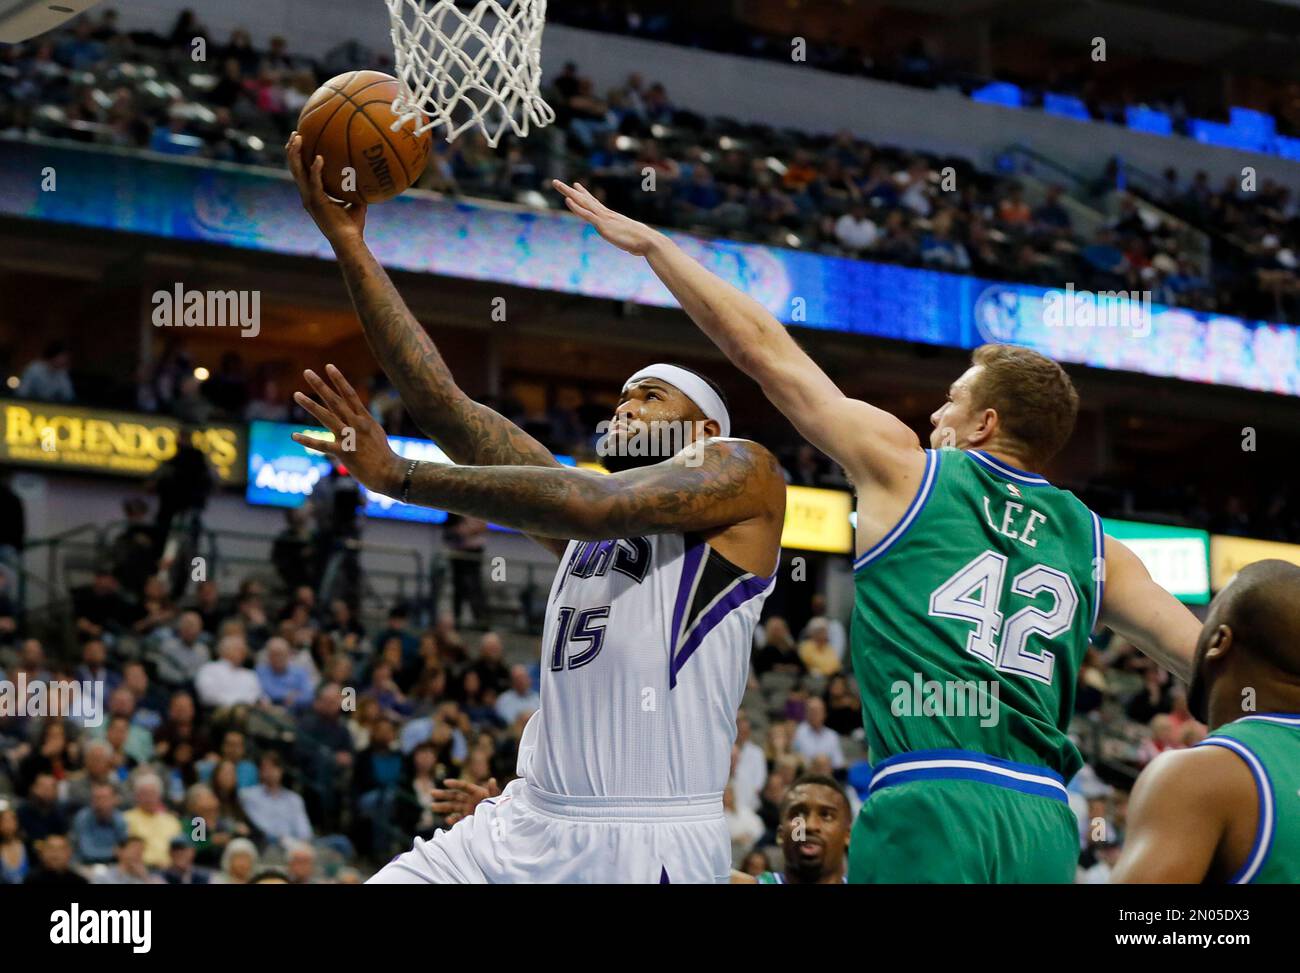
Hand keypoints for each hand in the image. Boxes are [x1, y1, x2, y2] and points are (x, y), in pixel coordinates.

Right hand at [286, 132, 366, 242]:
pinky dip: (316, 170)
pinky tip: (320, 158)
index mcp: (313, 196)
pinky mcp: (316, 202)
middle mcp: (307, 196)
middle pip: (294, 169)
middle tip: (296, 134)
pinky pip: (315, 182)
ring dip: (296, 154)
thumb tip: (366, 176)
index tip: (301, 142)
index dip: (298, 158)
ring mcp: (310, 199)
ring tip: (299, 138)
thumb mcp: (355, 203)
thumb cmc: (353, 226)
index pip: (301, 173)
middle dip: (292, 150)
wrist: (348, 241)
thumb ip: (355, 190)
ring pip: (297, 172)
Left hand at [292, 364, 404, 497]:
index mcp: (365, 419)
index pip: (350, 394)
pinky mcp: (344, 452)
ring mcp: (349, 437)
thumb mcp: (377, 434)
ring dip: (310, 405)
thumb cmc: (385, 456)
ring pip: (326, 416)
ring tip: (296, 394)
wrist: (391, 473)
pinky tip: (294, 435)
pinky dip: (307, 440)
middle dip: (321, 385)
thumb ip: (365, 425)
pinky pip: (321, 445)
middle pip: (335, 400)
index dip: (339, 380)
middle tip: (307, 372)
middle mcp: (356, 424)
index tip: (329, 367)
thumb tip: (359, 418)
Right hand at [430, 777, 499, 825]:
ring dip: (443, 807)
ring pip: (453, 807)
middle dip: (443, 795)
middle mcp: (470, 800)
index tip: (445, 782)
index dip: (455, 784)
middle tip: (431, 793)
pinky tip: (447, 820)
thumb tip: (492, 779)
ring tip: (432, 806)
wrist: (502, 821)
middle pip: (454, 796)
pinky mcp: (467, 818)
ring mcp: (467, 809)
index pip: (464, 786)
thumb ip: (493, 790)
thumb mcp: (498, 798)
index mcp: (477, 792)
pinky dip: (453, 819)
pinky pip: (458, 818)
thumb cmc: (501, 806)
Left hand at [552, 180, 664, 255]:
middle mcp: (606, 214)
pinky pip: (587, 214)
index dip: (583, 194)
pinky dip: (576, 207)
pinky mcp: (603, 225)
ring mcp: (603, 218)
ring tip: (556, 184)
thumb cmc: (642, 244)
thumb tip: (633, 250)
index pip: (594, 203)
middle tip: (556, 182)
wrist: (648, 241)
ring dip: (567, 193)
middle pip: (584, 199)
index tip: (576, 186)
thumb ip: (629, 243)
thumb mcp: (632, 242)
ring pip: (582, 202)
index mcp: (611, 218)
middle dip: (569, 190)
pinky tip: (567, 200)